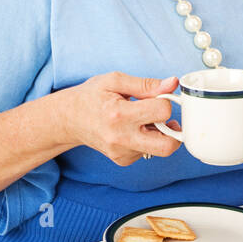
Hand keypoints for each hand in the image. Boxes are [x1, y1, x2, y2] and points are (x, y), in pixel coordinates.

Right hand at [59, 72, 181, 165]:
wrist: (68, 119)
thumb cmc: (92, 97)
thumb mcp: (116, 81)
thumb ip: (146, 84)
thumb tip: (172, 84)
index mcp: (120, 114)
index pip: (162, 111)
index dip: (165, 100)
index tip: (158, 97)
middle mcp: (121, 138)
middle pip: (167, 146)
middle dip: (174, 131)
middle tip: (165, 119)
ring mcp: (121, 153)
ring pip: (159, 149)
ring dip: (159, 134)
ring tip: (142, 120)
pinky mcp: (122, 160)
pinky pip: (147, 152)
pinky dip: (147, 140)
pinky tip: (133, 129)